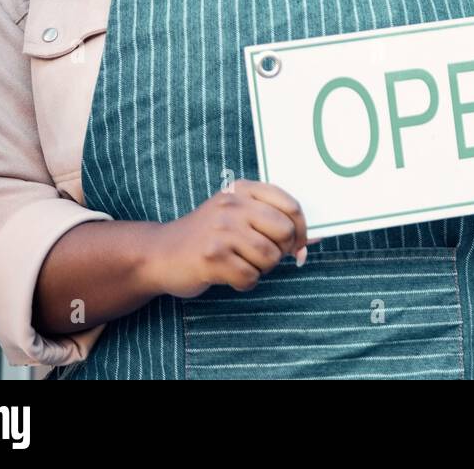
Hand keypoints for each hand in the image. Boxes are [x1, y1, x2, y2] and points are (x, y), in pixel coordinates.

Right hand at [145, 180, 315, 298]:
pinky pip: (250, 277)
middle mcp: (233, 205)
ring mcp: (221, 230)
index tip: (297, 244)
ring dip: (261, 269)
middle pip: (285, 232)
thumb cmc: (208, 237)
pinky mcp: (211, 257)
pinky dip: (245, 282)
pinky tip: (229, 275)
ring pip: (270, 257)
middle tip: (264, 257)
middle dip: (281, 251)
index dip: (302, 230)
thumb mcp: (238, 216)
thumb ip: (274, 221)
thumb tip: (314, 239)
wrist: (159, 254)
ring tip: (242, 263)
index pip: (291, 207)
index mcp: (243, 190)